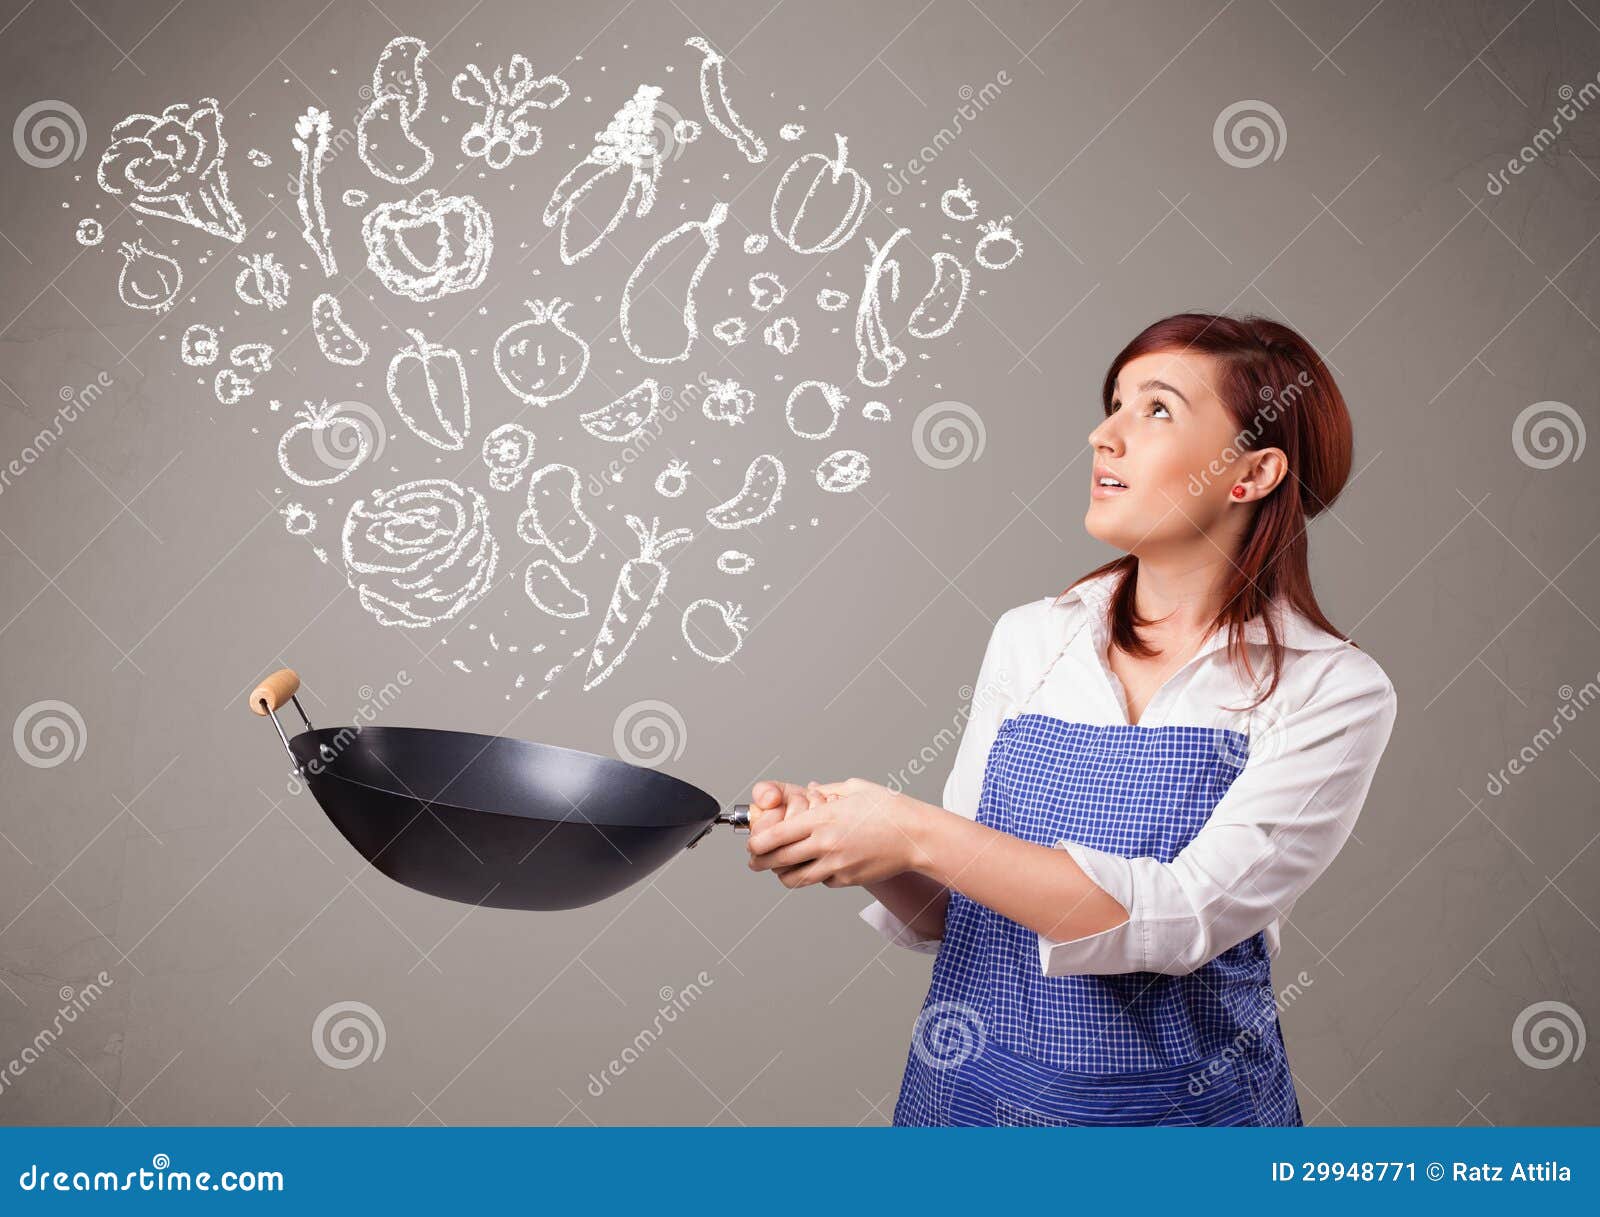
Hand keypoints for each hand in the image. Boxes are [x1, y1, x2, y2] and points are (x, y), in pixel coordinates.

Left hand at [747, 778, 921, 888]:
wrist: (915, 836)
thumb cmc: (889, 809)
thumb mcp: (855, 789)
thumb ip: (827, 790)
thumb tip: (810, 790)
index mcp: (822, 820)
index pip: (776, 836)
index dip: (757, 843)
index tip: (751, 844)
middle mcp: (825, 845)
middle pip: (778, 861)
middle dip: (759, 862)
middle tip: (753, 861)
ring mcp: (835, 865)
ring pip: (795, 878)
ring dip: (781, 875)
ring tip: (777, 870)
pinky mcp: (846, 879)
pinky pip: (821, 880)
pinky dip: (814, 875)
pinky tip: (816, 865)